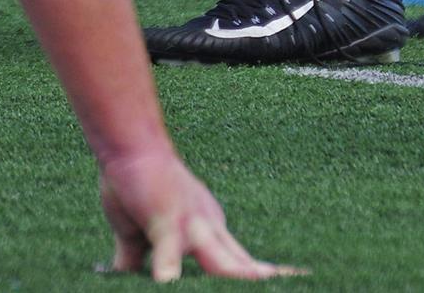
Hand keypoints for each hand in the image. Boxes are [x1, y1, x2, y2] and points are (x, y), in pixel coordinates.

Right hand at [98, 149, 301, 281]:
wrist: (131, 145)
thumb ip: (137, 257)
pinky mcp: (167, 218)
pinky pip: (169, 247)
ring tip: (256, 289)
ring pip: (218, 261)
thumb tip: (124, 277)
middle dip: (261, 280)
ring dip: (233, 279)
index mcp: (207, 231)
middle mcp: (209, 228)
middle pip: (239, 266)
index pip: (238, 263)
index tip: (289, 283)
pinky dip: (169, 266)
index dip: (259, 277)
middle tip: (299, 285)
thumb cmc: (137, 186)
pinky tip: (167, 283)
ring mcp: (192, 224)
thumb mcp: (139, 232)